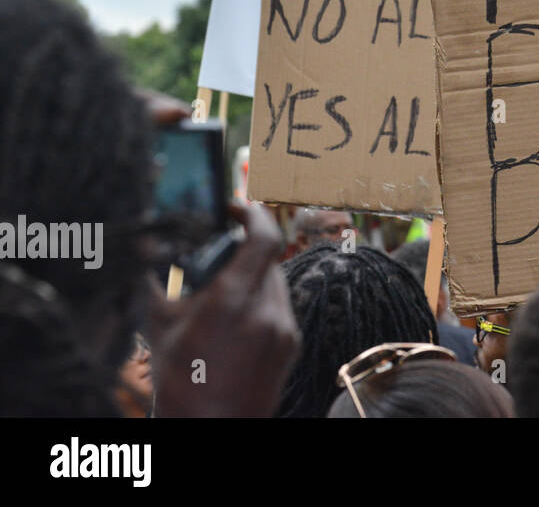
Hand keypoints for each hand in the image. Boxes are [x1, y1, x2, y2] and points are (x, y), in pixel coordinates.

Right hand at [148, 203, 299, 416]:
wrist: (212, 430)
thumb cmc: (181, 384)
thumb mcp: (160, 327)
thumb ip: (158, 279)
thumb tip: (147, 245)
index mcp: (234, 301)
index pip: (264, 237)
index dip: (253, 214)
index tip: (236, 209)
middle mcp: (268, 311)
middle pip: (267, 259)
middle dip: (244, 253)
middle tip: (217, 262)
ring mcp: (284, 329)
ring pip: (275, 282)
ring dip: (253, 279)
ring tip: (222, 300)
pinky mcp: (292, 344)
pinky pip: (280, 307)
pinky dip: (261, 303)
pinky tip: (236, 322)